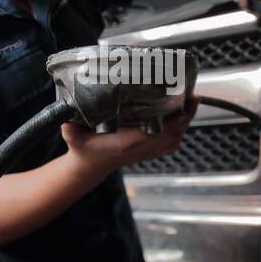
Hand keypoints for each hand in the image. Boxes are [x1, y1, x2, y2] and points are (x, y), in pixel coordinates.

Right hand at [61, 95, 201, 175]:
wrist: (89, 166)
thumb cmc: (83, 148)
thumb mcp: (72, 134)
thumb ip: (69, 122)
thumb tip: (67, 106)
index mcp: (127, 143)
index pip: (156, 133)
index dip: (172, 120)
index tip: (181, 103)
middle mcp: (141, 148)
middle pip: (172, 134)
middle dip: (185, 116)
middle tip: (193, 95)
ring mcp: (147, 152)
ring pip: (174, 138)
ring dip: (185, 122)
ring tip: (192, 100)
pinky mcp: (149, 151)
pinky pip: (171, 142)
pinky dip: (180, 130)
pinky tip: (184, 116)